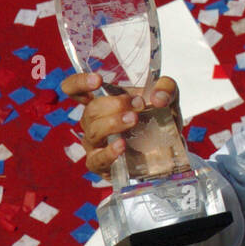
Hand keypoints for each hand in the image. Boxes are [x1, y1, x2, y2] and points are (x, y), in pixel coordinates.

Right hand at [59, 73, 179, 178]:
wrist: (169, 150)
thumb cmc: (158, 119)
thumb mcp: (166, 98)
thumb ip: (165, 89)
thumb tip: (158, 98)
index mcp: (102, 102)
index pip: (75, 90)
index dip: (79, 83)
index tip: (98, 80)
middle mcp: (93, 122)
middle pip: (90, 111)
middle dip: (114, 105)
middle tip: (137, 103)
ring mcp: (95, 144)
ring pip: (93, 132)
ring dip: (113, 123)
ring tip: (133, 119)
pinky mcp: (101, 165)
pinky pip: (97, 159)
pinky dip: (109, 151)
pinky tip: (122, 144)